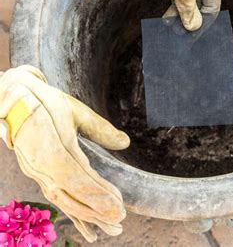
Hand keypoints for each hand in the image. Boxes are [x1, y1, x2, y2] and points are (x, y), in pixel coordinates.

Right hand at [0, 66, 129, 242]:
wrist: (11, 99)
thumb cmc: (45, 101)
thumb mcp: (73, 109)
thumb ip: (99, 128)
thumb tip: (125, 143)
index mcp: (50, 146)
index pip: (76, 177)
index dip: (96, 195)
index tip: (116, 206)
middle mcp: (41, 165)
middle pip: (70, 195)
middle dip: (96, 211)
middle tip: (120, 221)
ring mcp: (37, 172)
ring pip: (63, 201)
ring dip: (87, 217)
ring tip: (111, 228)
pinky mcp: (38, 174)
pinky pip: (56, 198)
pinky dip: (73, 215)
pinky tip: (88, 229)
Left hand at [123, 0, 220, 30]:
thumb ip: (189, 11)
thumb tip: (193, 27)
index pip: (212, 9)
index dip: (204, 23)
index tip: (194, 35)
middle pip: (200, 9)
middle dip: (189, 22)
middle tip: (180, 33)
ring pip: (188, 6)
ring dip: (179, 18)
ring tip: (170, 26)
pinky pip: (180, 1)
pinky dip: (174, 10)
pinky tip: (167, 18)